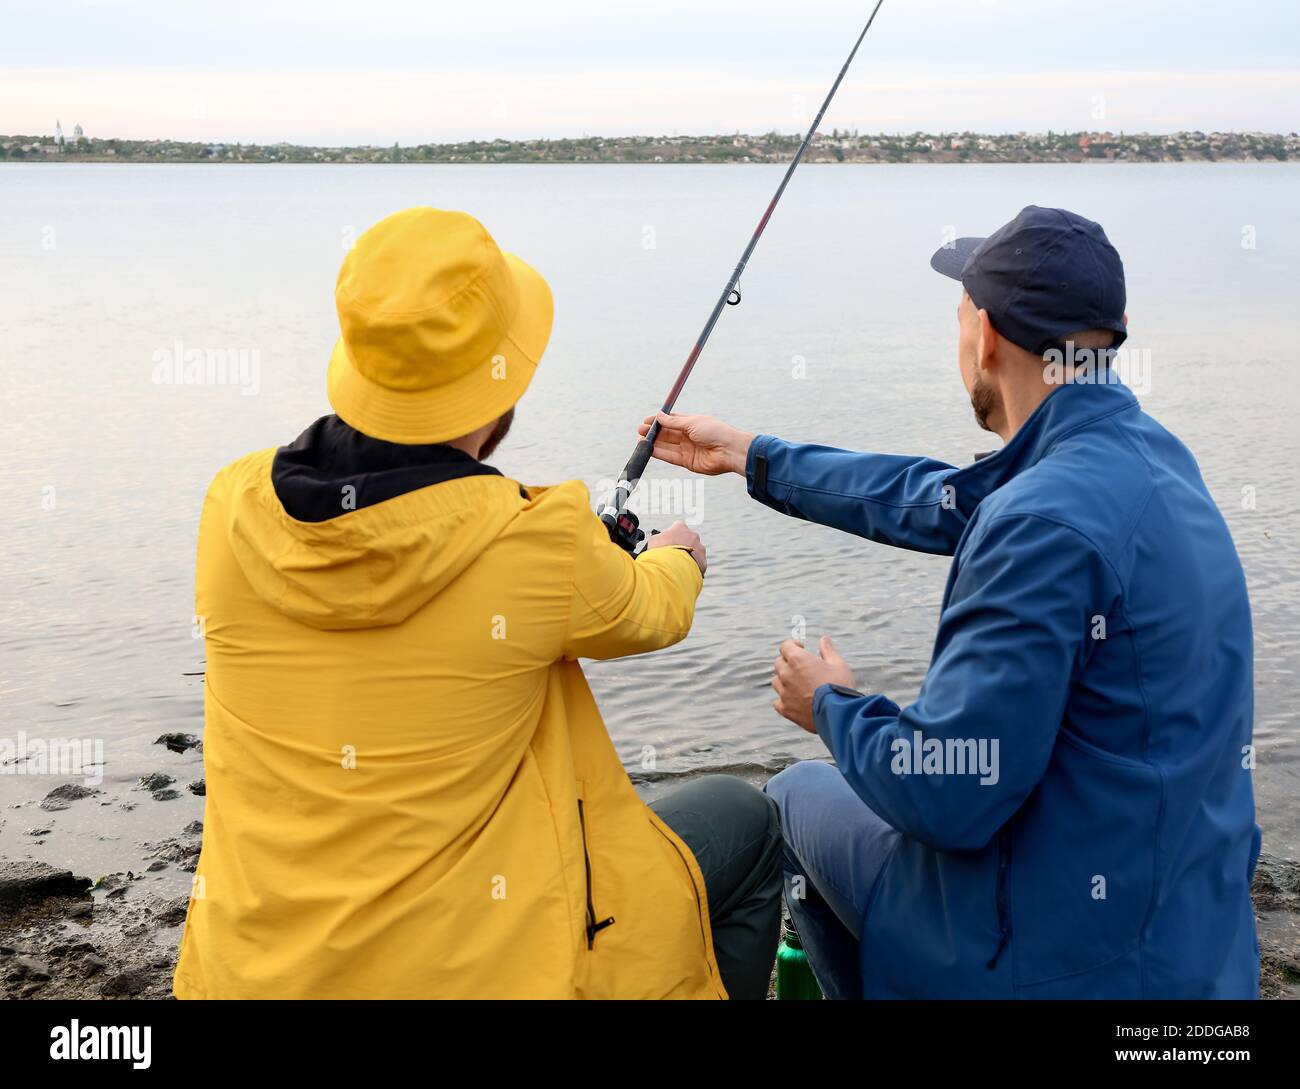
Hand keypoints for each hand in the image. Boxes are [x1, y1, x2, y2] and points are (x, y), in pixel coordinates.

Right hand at [637, 412, 754, 476]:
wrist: (729, 450)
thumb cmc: (715, 432)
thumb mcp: (692, 423)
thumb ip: (674, 422)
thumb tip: (659, 416)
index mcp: (691, 423)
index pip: (671, 421)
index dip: (658, 421)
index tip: (646, 421)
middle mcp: (688, 436)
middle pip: (667, 434)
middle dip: (653, 432)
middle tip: (640, 430)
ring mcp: (687, 449)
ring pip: (666, 446)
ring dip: (653, 443)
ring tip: (640, 440)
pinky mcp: (687, 462)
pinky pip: (670, 457)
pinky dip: (659, 453)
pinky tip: (649, 449)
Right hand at [644, 520, 706, 575]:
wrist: (672, 568)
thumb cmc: (660, 552)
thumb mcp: (652, 541)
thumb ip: (658, 539)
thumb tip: (657, 541)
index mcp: (680, 527)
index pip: (677, 528)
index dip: (671, 536)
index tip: (666, 543)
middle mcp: (693, 535)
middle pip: (688, 540)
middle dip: (681, 546)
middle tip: (672, 556)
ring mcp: (700, 549)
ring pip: (694, 552)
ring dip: (688, 557)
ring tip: (677, 567)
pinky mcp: (703, 562)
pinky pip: (697, 565)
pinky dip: (691, 568)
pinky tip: (683, 573)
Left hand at [771, 636, 854, 733]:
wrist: (838, 714)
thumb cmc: (840, 686)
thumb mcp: (838, 664)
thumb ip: (828, 650)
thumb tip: (824, 639)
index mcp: (798, 660)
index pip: (785, 646)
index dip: (793, 645)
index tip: (802, 649)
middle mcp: (787, 674)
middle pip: (779, 663)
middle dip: (788, 662)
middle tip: (802, 668)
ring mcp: (784, 692)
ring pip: (776, 681)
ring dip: (784, 680)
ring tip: (799, 684)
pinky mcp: (785, 709)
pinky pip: (777, 702)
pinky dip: (784, 700)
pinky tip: (795, 701)